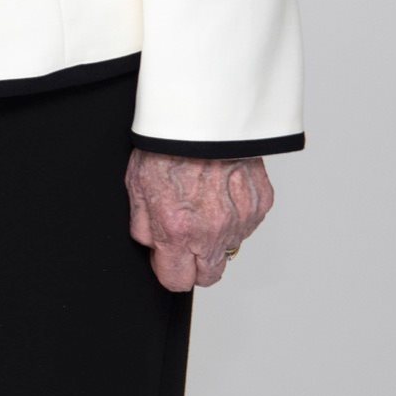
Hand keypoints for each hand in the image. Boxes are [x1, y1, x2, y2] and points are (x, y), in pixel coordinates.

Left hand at [126, 149, 274, 291]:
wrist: (201, 116)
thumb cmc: (166, 145)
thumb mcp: (136, 186)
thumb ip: (143, 225)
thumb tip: (151, 245)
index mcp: (177, 231)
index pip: (177, 280)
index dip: (169, 270)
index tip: (166, 259)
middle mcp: (212, 232)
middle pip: (209, 275)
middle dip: (194, 263)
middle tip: (185, 239)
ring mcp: (240, 221)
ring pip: (228, 247)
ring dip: (215, 235)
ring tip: (202, 202)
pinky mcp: (259, 205)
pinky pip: (246, 224)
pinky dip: (233, 215)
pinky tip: (219, 190)